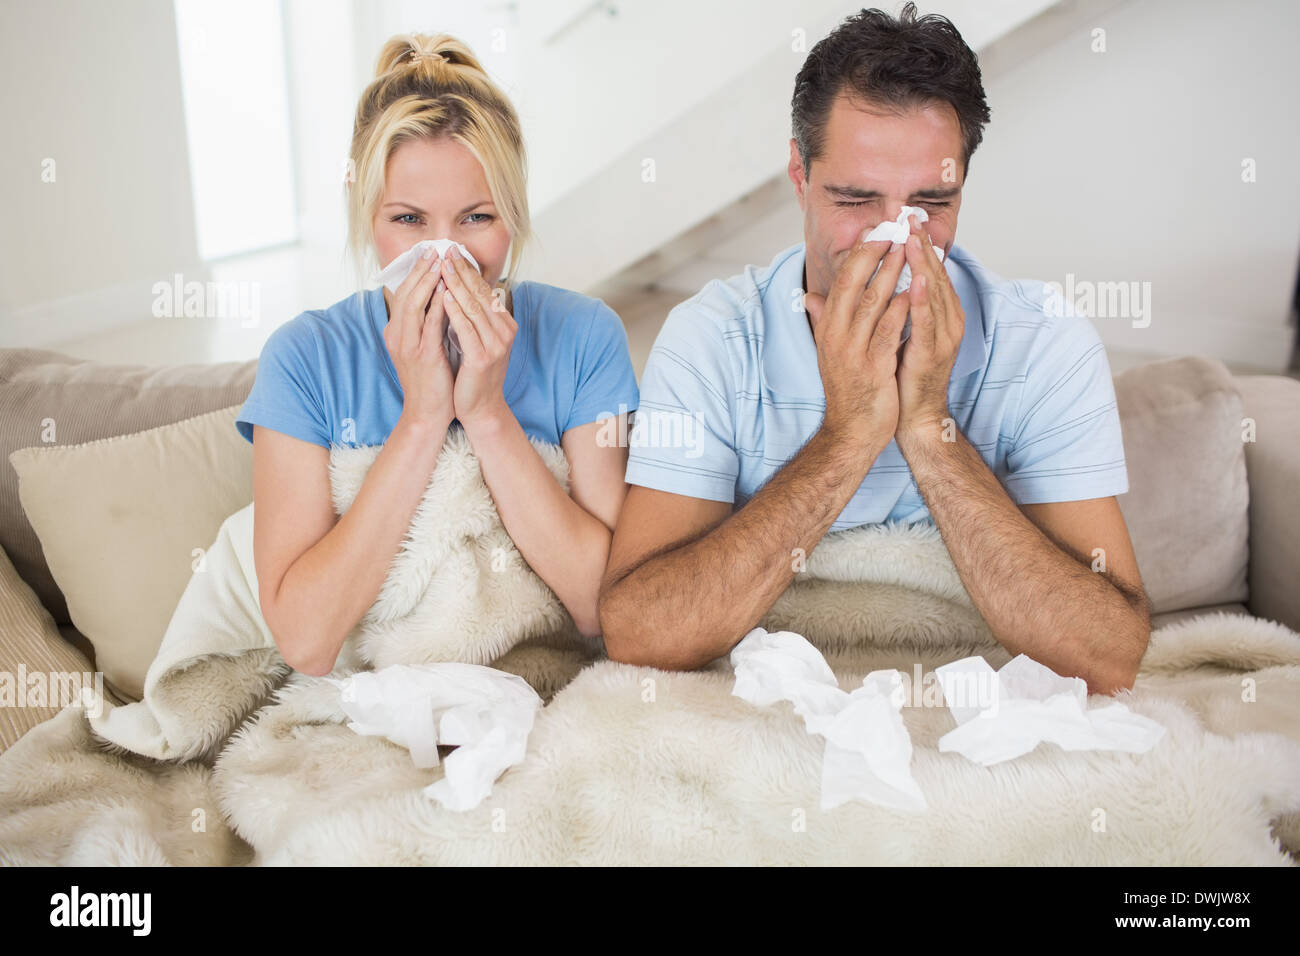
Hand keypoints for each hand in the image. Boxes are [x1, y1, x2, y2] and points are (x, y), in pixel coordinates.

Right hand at [384, 244, 454, 427]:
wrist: (427, 414)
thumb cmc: (432, 381)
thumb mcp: (426, 347)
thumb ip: (430, 324)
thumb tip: (444, 298)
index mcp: (397, 332)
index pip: (404, 294)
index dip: (416, 273)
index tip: (429, 254)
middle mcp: (398, 336)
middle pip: (406, 294)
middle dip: (420, 270)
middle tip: (434, 250)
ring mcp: (408, 345)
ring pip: (414, 304)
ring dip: (427, 281)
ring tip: (440, 262)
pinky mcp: (423, 355)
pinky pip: (429, 324)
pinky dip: (437, 305)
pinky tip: (447, 291)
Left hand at [439, 246, 515, 428]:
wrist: (480, 408)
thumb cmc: (474, 373)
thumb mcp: (478, 339)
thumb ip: (474, 316)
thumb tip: (462, 288)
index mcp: (504, 324)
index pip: (484, 290)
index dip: (468, 270)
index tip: (452, 251)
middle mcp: (505, 332)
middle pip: (480, 294)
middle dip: (462, 270)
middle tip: (446, 249)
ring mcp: (496, 345)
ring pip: (473, 308)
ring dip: (457, 285)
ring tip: (442, 266)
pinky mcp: (482, 358)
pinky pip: (466, 329)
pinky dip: (454, 311)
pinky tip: (444, 297)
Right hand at [803, 234, 910, 453]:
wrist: (852, 432)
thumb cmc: (847, 390)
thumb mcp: (830, 351)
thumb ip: (824, 320)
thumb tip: (809, 296)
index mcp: (828, 329)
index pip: (842, 282)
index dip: (859, 254)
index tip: (875, 229)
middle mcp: (837, 336)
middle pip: (854, 284)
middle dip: (875, 253)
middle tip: (893, 227)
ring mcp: (855, 352)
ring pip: (874, 302)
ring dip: (892, 271)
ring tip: (908, 247)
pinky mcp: (874, 367)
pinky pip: (890, 331)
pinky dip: (902, 308)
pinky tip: (915, 289)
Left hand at [896, 214, 964, 438]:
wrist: (913, 415)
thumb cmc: (904, 373)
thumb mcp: (894, 331)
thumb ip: (886, 304)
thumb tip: (864, 279)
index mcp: (938, 313)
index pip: (929, 271)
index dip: (918, 244)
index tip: (904, 218)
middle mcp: (947, 320)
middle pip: (936, 275)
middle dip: (922, 245)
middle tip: (909, 217)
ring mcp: (943, 336)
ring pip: (935, 294)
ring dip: (924, 265)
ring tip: (913, 238)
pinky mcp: (933, 354)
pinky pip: (927, 323)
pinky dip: (923, 301)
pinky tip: (916, 282)